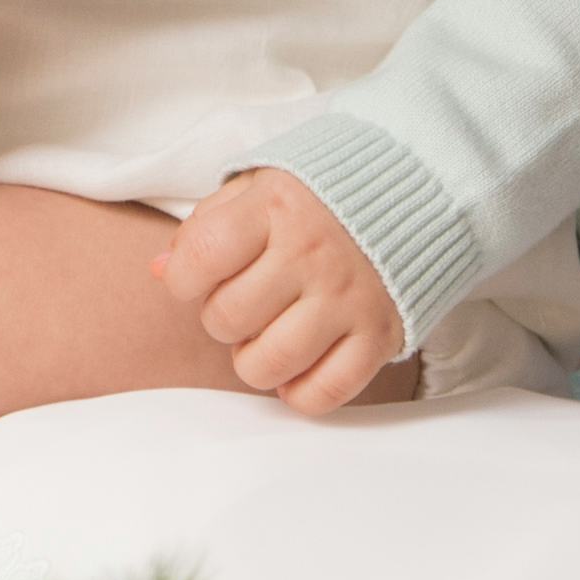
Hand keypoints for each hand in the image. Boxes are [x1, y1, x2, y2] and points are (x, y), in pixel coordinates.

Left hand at [160, 170, 406, 414]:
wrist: (417, 187)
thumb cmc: (322, 193)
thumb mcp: (260, 188)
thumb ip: (208, 223)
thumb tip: (163, 271)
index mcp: (277, 208)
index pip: (200, 256)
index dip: (184, 278)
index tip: (197, 277)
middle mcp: (313, 254)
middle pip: (228, 319)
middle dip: (221, 319)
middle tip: (245, 302)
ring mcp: (349, 298)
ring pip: (268, 365)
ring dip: (253, 359)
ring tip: (268, 334)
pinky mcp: (381, 335)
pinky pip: (324, 392)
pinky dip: (299, 392)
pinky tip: (298, 364)